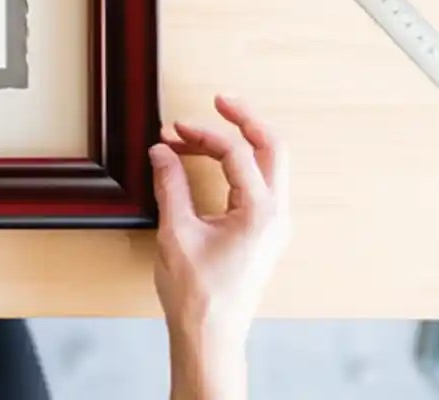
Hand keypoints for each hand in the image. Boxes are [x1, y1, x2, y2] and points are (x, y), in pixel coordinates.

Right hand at [151, 95, 290, 398]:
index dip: (202, 135)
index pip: (236, 154)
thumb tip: (162, 152)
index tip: (172, 131)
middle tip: (218, 101)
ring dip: (236, 145)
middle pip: (272, 148)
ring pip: (268, 165)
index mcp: (259, 212)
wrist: (211, 336)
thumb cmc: (198, 294)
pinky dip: (236, 166)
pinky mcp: (264, 233)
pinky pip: (259, 184)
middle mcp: (276, 215)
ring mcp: (274, 224)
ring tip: (195, 138)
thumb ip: (170, 185)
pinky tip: (209, 165)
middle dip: (244, 120)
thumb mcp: (176, 232)